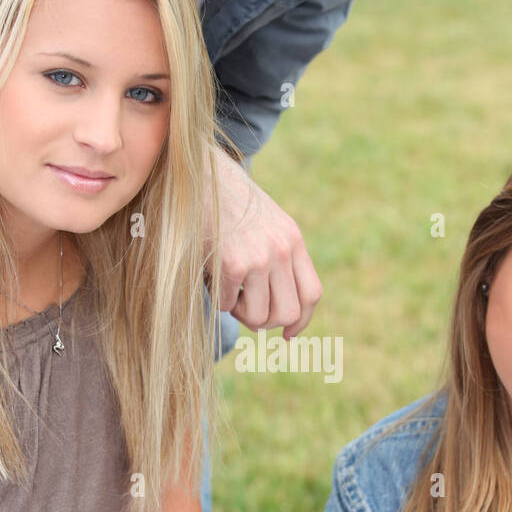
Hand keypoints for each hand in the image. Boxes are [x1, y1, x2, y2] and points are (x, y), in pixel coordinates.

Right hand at [205, 144, 321, 336]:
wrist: (198, 176)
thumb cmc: (227, 204)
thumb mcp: (266, 224)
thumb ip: (277, 259)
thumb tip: (271, 316)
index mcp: (293, 240)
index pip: (312, 294)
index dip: (302, 321)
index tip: (288, 336)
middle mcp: (282, 250)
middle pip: (288, 313)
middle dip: (267, 322)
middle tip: (247, 309)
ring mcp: (259, 258)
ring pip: (260, 317)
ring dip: (241, 313)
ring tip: (229, 293)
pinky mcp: (232, 264)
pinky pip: (229, 305)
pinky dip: (219, 300)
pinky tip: (213, 278)